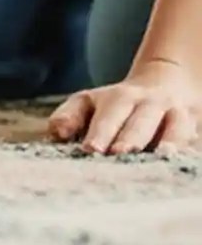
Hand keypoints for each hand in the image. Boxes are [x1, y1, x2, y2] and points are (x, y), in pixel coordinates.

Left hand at [48, 61, 200, 154]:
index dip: (100, 132)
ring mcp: (176, 114)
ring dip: (169, 139)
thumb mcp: (88, 103)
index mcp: (119, 98)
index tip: (90, 149)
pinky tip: (182, 162)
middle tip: (119, 153)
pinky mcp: (195, 126)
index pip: (108, 115)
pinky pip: (194, 137)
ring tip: (162, 155)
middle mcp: (149, 103)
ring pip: (174, 126)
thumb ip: (69, 116)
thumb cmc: (116, 105)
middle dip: (130, 136)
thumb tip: (57, 133)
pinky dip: (190, 147)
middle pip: (140, 119)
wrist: (167, 83)